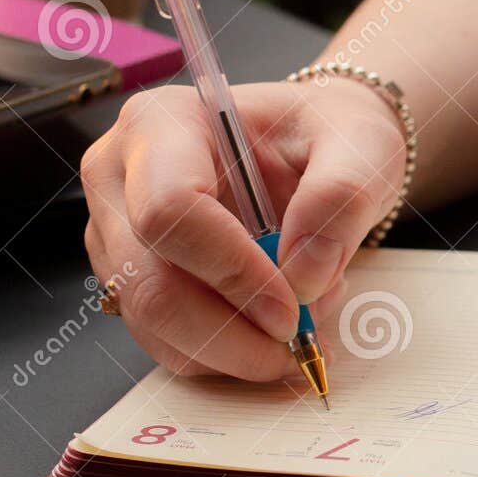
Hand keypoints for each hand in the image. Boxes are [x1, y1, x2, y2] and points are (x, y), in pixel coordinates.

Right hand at [80, 78, 406, 379]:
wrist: (317, 150)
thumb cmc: (328, 134)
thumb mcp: (360, 144)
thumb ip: (340, 198)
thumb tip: (303, 276)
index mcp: (163, 123)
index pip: (171, 211)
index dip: (231, 272)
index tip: (292, 309)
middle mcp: (121, 178)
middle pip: (150, 284)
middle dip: (233, 333)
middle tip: (301, 343)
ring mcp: (117, 236)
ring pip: (156, 326)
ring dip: (236, 347)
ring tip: (304, 316)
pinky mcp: (131, 282)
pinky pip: (169, 343)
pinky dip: (228, 353)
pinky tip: (274, 321)